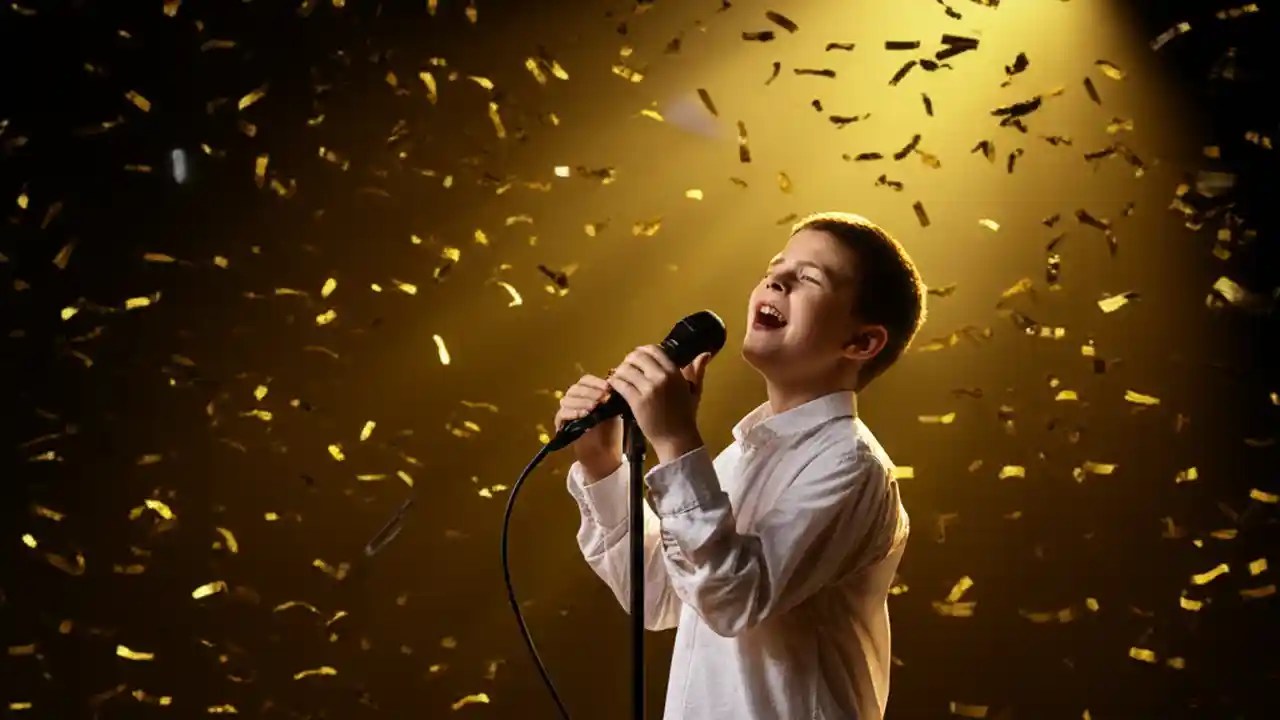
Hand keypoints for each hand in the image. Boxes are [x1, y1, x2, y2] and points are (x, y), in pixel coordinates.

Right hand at [554, 374, 623, 468]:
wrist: (605, 452)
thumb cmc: (610, 430)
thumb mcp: (613, 410)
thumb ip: (609, 397)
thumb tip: (612, 384)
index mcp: (587, 393)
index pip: (585, 381)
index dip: (595, 382)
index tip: (607, 387)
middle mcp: (574, 399)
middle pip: (575, 389)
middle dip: (589, 392)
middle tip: (602, 398)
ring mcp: (567, 411)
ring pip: (567, 400)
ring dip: (581, 401)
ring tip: (593, 407)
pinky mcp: (562, 424)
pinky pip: (562, 414)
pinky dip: (572, 413)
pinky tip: (583, 415)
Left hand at [606, 345, 713, 461]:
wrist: (676, 438)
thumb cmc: (685, 415)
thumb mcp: (694, 390)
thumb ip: (697, 371)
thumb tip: (705, 354)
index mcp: (675, 372)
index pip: (654, 350)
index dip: (643, 350)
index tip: (638, 357)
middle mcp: (661, 377)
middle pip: (637, 357)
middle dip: (629, 360)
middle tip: (627, 367)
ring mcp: (648, 389)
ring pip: (626, 369)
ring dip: (620, 370)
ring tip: (620, 376)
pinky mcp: (637, 401)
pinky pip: (621, 384)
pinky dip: (614, 382)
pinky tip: (614, 385)